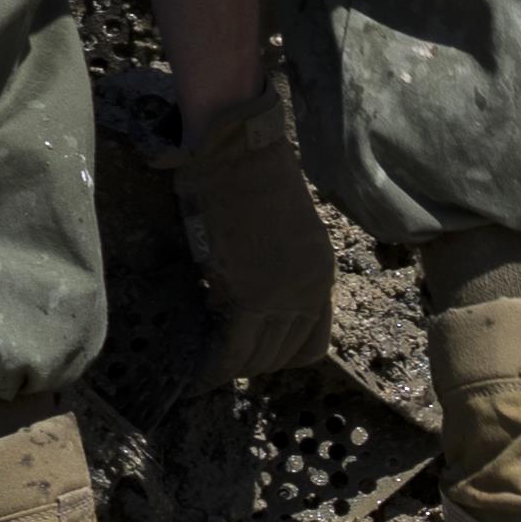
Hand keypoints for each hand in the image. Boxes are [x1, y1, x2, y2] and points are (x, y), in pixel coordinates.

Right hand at [156, 85, 339, 381]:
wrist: (239, 148)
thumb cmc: (253, 174)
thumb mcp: (285, 229)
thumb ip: (278, 265)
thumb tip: (251, 289)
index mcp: (321, 273)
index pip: (311, 339)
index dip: (281, 354)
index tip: (254, 355)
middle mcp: (311, 290)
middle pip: (287, 353)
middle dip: (255, 364)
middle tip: (224, 364)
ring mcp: (283, 295)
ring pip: (261, 356)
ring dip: (234, 367)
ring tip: (208, 366)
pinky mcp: (249, 294)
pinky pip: (234, 347)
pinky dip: (216, 365)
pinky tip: (199, 373)